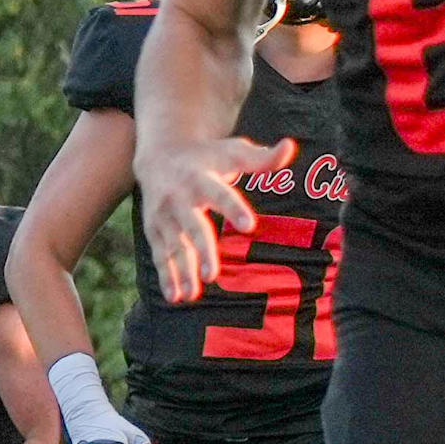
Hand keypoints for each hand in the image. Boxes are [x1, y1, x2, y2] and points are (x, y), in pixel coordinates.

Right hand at [137, 134, 295, 304]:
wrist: (159, 156)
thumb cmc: (207, 157)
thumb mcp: (233, 152)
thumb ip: (262, 157)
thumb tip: (290, 147)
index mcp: (201, 178)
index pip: (220, 194)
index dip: (234, 209)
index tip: (250, 226)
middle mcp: (178, 198)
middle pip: (192, 227)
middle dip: (201, 251)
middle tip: (212, 275)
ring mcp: (163, 216)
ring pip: (173, 246)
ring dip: (181, 271)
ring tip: (191, 296)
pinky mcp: (154, 230)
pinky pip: (159, 255)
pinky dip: (166, 276)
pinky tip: (175, 297)